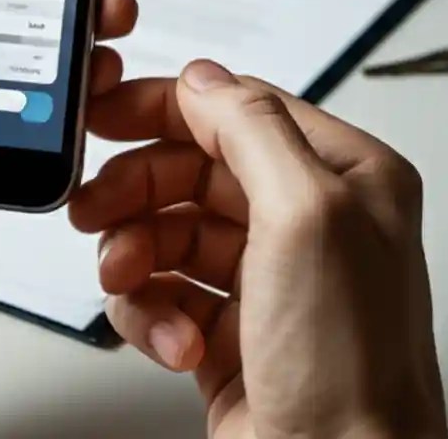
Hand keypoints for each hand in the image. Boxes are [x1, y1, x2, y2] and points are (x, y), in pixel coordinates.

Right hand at [72, 61, 447, 438]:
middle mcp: (308, 225)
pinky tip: (171, 339)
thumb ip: (252, 131)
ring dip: (135, 256)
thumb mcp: (307, 219)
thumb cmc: (352, 369)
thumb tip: (204, 79)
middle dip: (137, 189)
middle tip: (95, 207)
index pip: (241, 112)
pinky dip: (150, 314)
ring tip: (126, 278)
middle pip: (191, 172)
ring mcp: (266, 282)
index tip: (106, 117)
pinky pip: (162, 296)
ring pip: (167, 234)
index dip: (167, 110)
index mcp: (346, 179)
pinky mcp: (227, 334)